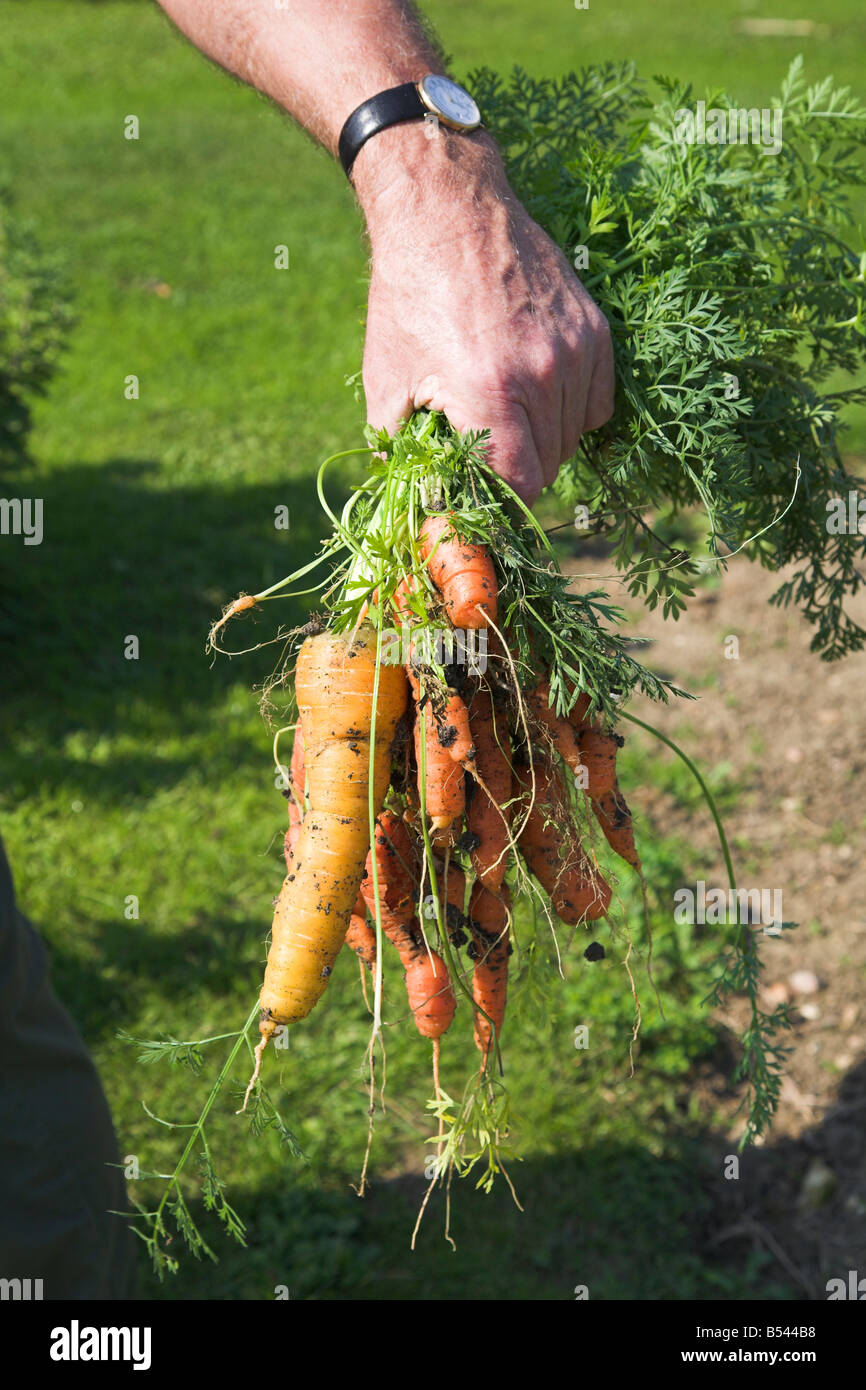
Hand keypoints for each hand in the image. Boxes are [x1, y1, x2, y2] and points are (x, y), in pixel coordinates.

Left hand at [353, 123, 614, 502]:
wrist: (447, 209)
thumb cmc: (408, 296)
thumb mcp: (387, 380)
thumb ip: (402, 451)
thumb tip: (416, 501)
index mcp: (490, 391)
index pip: (523, 484)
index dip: (502, 500)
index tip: (480, 495)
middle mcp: (543, 372)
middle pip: (550, 464)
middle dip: (517, 473)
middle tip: (486, 458)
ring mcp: (575, 349)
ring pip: (574, 437)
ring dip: (543, 444)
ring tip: (506, 422)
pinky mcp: (594, 329)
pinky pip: (596, 403)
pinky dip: (570, 413)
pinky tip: (536, 398)